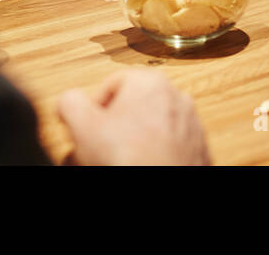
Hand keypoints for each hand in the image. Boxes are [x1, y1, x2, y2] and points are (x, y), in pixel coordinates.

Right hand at [58, 69, 210, 164]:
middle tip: (101, 146)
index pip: (112, 83)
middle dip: (114, 125)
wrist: (161, 188)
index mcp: (150, 82)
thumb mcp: (83, 126)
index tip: (88, 128)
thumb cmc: (128, 158)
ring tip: (120, 159)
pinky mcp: (198, 147)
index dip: (94, 107)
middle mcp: (177, 97)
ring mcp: (191, 123)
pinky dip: (155, 153)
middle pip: (134, 105)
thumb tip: (70, 101)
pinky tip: (142, 163)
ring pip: (153, 126)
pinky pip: (169, 145)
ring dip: (134, 140)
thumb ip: (70, 102)